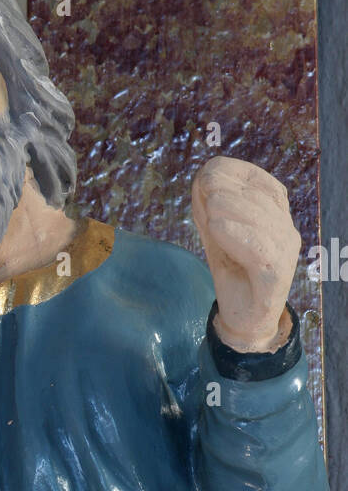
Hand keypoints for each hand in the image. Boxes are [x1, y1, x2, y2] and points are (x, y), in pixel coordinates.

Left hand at [191, 155, 299, 352]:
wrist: (243, 317)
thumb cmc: (232, 269)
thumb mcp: (217, 232)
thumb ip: (210, 206)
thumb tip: (204, 177)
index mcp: (277, 218)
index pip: (264, 184)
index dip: (236, 174)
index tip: (207, 176)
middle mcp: (286, 231)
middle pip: (262, 200)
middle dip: (230, 190)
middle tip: (204, 191)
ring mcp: (285, 253)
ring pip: (263, 221)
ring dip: (231, 208)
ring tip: (209, 207)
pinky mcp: (276, 275)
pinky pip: (260, 250)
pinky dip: (237, 234)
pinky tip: (215, 226)